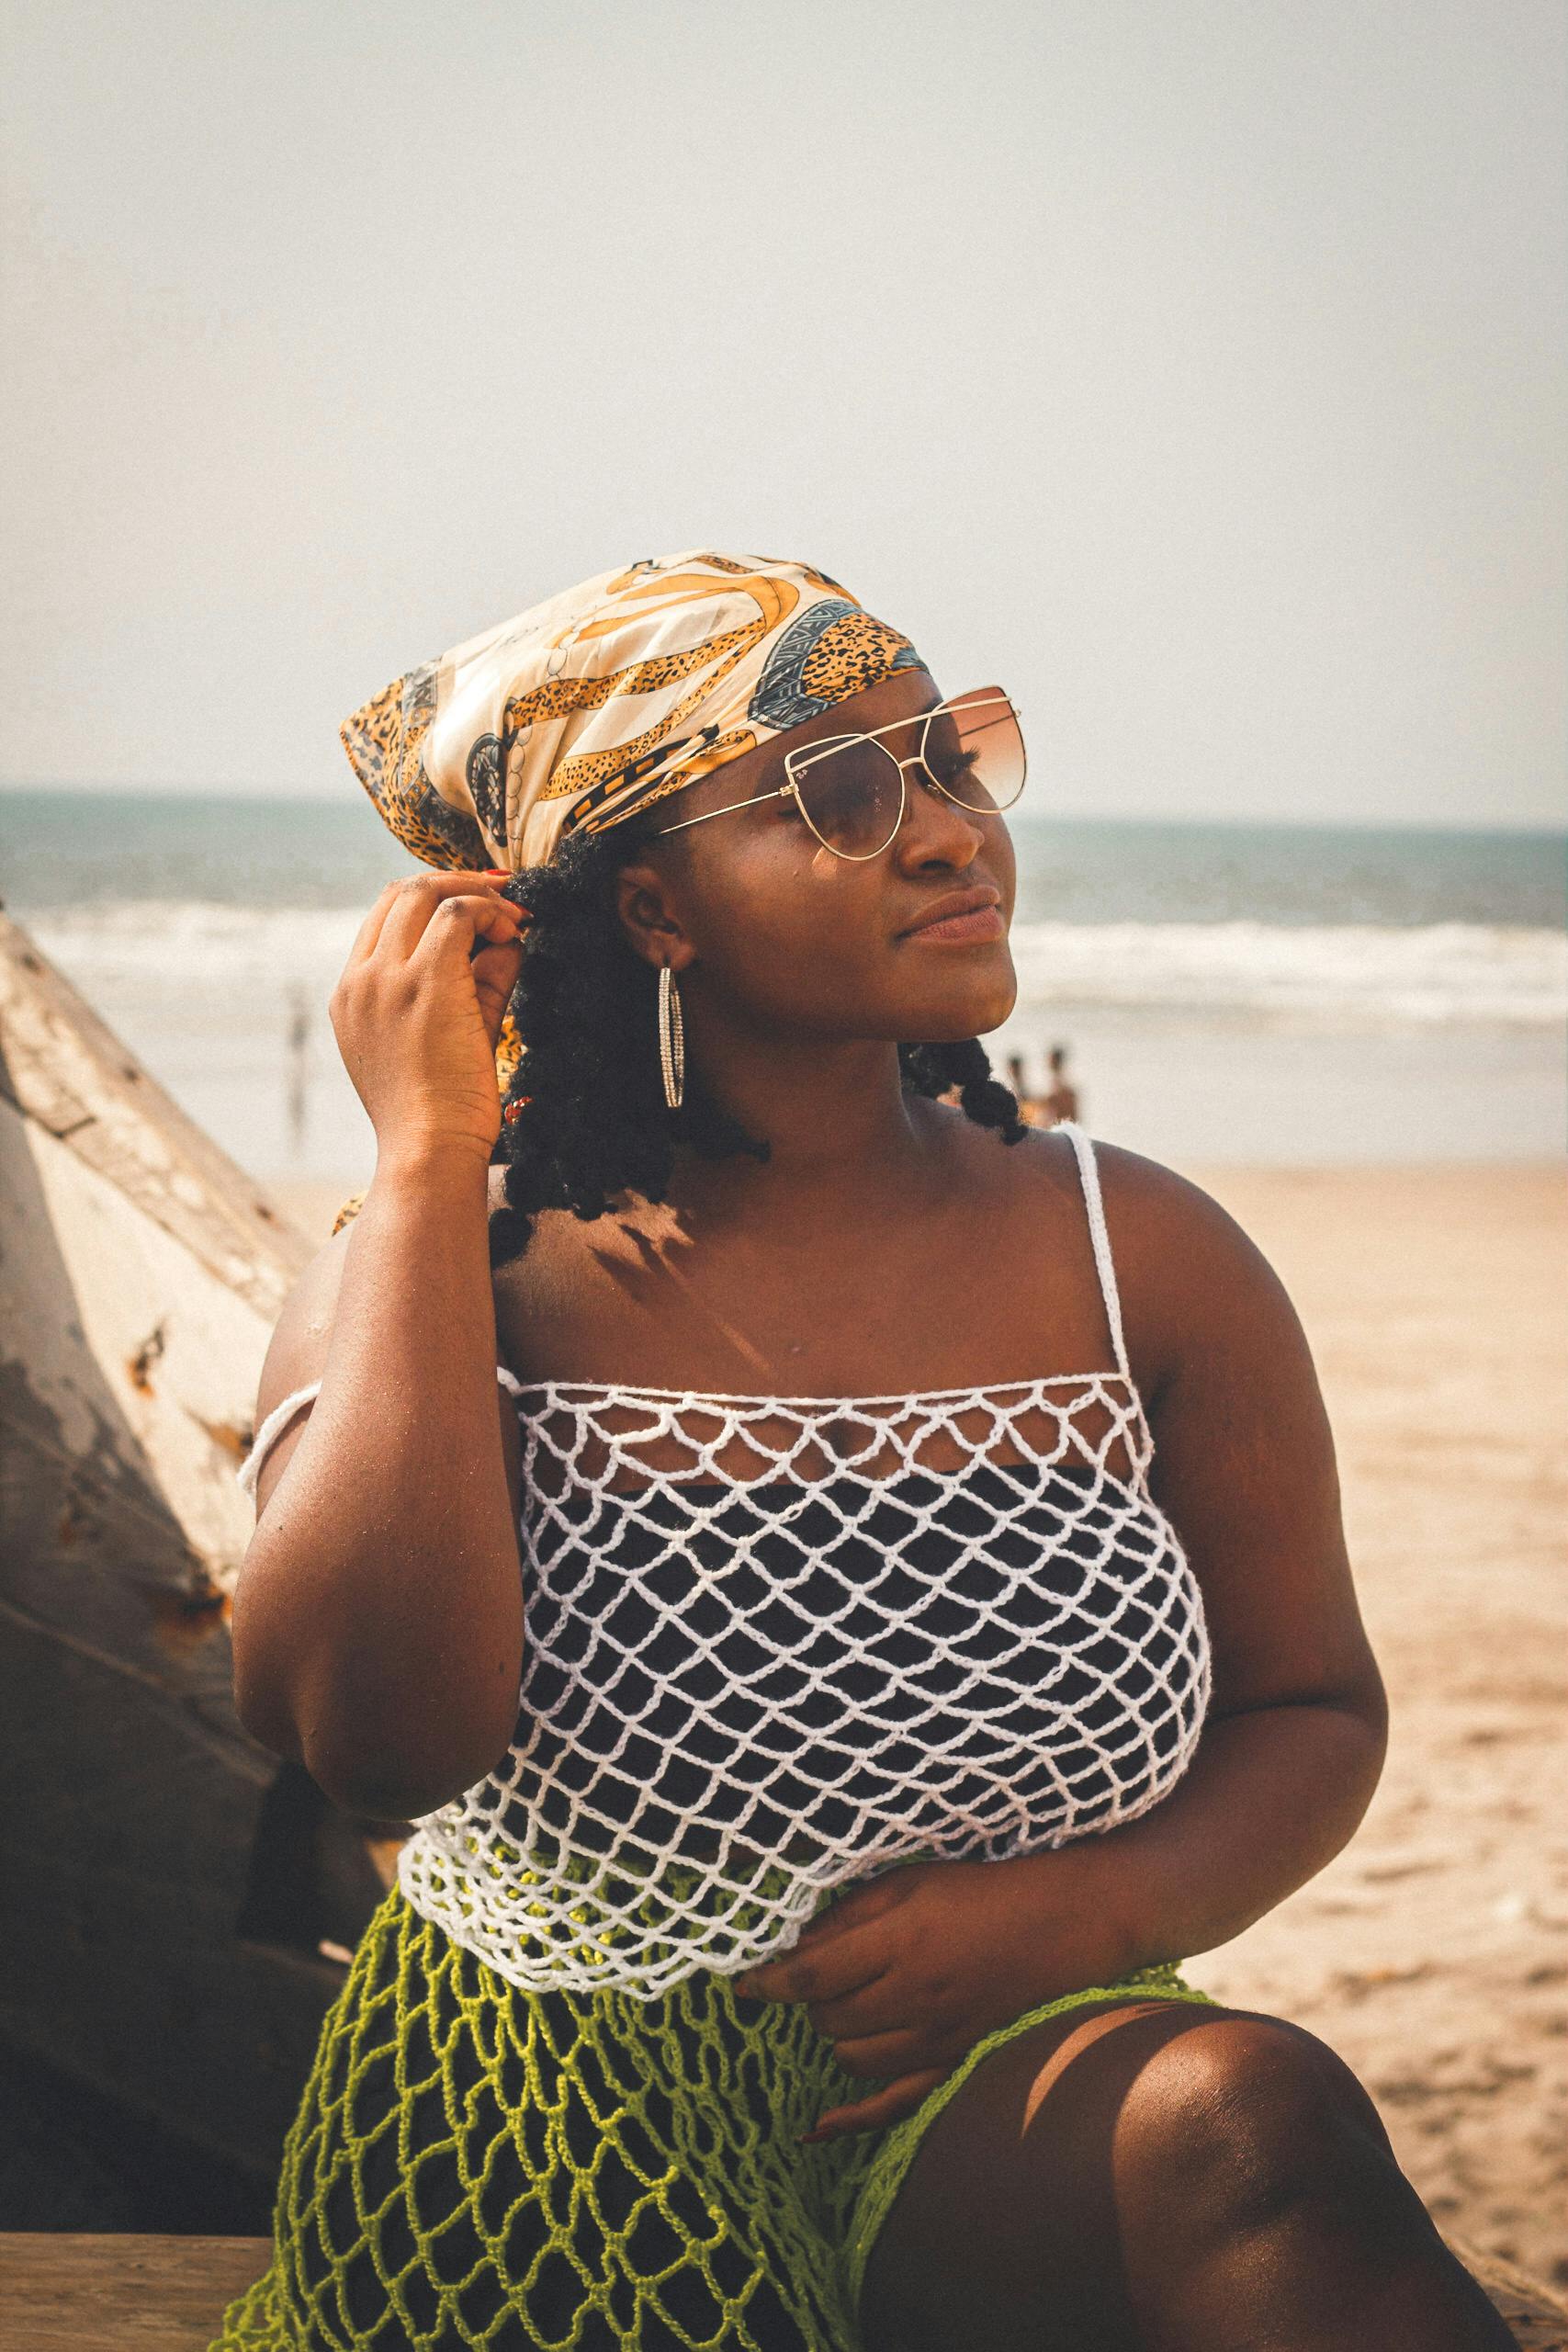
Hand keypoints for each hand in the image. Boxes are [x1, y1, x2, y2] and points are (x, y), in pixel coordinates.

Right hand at [330, 873, 526, 1163]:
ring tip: (514, 918)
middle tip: (503, 895)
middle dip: (456, 882)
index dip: (432, 898)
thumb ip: (473, 984)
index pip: (383, 917)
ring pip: (426, 893)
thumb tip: (507, 940)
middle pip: (400, 892)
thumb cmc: (442, 1112)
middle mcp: (359, 981)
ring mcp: (385, 979)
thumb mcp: (448, 1035)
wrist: (429, 1151)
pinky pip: (458, 914)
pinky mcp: (423, 982)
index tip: (476, 905)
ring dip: (478, 895)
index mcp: (350, 995)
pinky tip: (514, 934)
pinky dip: (491, 913)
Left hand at [732, 1845, 1136, 2139]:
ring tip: (847, 2004)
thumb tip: (792, 1945)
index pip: (810, 1974)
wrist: (1059, 1923)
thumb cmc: (978, 1891)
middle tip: (821, 1974)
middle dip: (810, 1999)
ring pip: (851, 2058)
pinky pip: (894, 2106)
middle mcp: (914, 1995)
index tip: (739, 1982)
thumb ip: (848, 1915)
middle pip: (827, 2019)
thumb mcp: (908, 1880)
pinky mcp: (953, 2062)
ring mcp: (936, 2038)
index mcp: (900, 1940)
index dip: (766, 1980)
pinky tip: (814, 2128)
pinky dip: (850, 2119)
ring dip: (835, 2033)